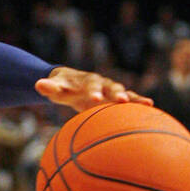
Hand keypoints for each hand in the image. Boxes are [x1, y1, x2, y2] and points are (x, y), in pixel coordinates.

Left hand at [35, 66, 152, 112]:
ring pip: (125, 93)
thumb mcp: (55, 88)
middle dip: (117, 93)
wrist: (72, 82)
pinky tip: (152, 109)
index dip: (93, 91)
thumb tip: (38, 84)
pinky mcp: (117, 98)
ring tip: (148, 104)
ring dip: (134, 98)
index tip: (94, 98)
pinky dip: (139, 104)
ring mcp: (111, 90)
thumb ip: (49, 87)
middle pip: (111, 87)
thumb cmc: (62, 87)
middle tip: (122, 100)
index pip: (90, 85)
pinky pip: (130, 101)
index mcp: (87, 81)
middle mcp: (102, 83)